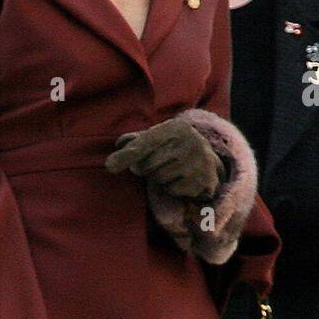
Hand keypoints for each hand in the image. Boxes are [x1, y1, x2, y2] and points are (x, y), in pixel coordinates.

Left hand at [105, 118, 223, 199]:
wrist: (208, 158)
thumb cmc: (172, 146)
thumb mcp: (157, 137)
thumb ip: (136, 141)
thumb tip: (119, 145)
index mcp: (175, 128)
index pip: (144, 144)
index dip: (126, 156)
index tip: (110, 166)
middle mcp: (190, 141)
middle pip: (148, 166)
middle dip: (145, 168)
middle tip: (155, 163)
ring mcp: (199, 162)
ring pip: (159, 179)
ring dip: (158, 178)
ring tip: (170, 169)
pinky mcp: (203, 180)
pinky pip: (172, 190)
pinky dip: (171, 188)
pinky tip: (180, 179)